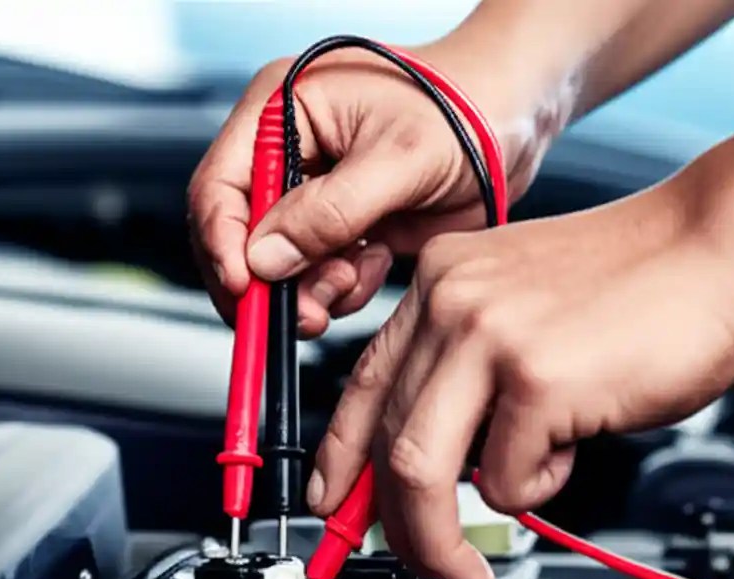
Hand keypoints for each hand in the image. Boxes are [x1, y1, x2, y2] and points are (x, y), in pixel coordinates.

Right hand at [187, 46, 539, 336]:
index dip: (222, 241)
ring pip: (274, 264)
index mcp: (279, 111)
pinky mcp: (335, 226)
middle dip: (265, 281)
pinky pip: (313, 276)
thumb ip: (328, 212)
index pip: (219, 185)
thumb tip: (265, 260)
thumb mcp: (397, 158)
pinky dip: (338, 287)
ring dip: (308, 289)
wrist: (514, 122)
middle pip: (237, 234)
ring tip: (351, 280)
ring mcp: (308, 193)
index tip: (243, 285)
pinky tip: (373, 263)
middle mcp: (284, 151)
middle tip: (297, 314)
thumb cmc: (465, 110)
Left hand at [309, 163, 733, 578]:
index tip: (330, 503)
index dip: (338, 458)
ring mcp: (489, 337)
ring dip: (437, 539)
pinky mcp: (538, 378)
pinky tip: (570, 448)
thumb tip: (425, 460)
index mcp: (438, 282)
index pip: (361, 385)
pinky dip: (537, 487)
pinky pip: (508, 478)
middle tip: (421, 562)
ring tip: (466, 568)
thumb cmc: (636, 283)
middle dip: (393, 524)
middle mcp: (449, 303)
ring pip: (419, 469)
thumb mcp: (518, 306)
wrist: (720, 247)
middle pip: (384, 440)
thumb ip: (464, 367)